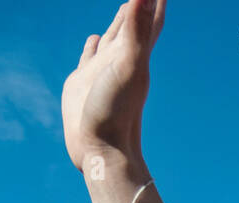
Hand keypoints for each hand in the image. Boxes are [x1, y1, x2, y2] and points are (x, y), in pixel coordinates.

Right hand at [61, 0, 166, 173]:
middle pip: (136, 23)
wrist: (101, 151)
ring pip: (114, 37)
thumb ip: (135, 29)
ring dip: (121, 21)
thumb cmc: (115, 112)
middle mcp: (121, 60)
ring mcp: (102, 71)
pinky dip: (94, 45)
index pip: (151, 20)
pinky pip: (90, 56)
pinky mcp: (83, 83)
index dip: (156, 2)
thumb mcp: (126, 65)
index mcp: (135, 55)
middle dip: (142, 3)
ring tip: (126, 4)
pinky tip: (94, 39)